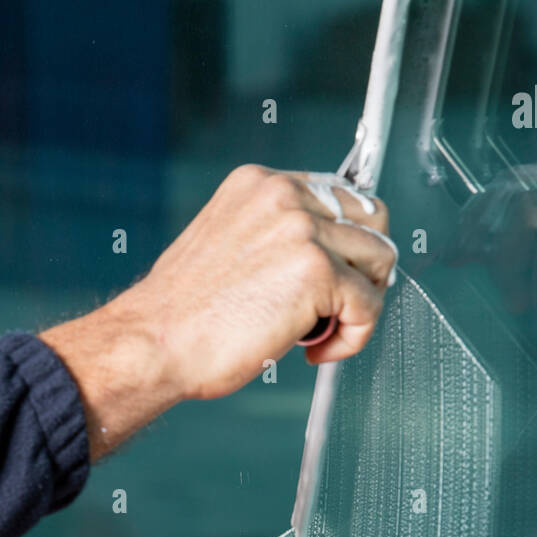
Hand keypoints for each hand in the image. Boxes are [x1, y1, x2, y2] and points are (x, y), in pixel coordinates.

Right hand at [41, 165, 395, 456]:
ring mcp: (303, 230)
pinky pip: (369, 306)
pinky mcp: (317, 272)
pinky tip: (315, 350)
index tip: (334, 280)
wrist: (155, 342)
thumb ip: (275, 239)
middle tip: (337, 308)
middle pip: (374, 219)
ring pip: (380, 261)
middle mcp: (284, 196)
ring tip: (321, 332)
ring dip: (360, 305)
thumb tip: (323, 259)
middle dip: (365, 269)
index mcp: (261, 185)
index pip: (341, 196)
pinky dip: (352, 338)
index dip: (347, 244)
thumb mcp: (230, 247)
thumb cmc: (184, 315)